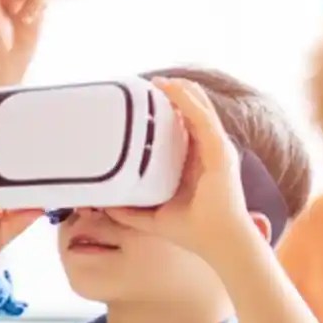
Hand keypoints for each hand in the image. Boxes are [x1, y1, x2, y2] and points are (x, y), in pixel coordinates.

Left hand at [104, 78, 260, 257]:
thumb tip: (103, 203)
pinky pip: (201, 118)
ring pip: (199, 109)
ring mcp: (216, 150)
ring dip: (181, 91)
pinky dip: (188, 101)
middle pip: (193, 114)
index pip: (185, 129)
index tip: (150, 102)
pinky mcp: (219, 151)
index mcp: (197, 164)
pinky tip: (173, 89)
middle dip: (175, 96)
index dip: (170, 112)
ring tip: (162, 80)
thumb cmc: (194, 232)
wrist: (219, 243)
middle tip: (153, 84)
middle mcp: (209, 153)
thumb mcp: (153, 217)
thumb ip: (129, 210)